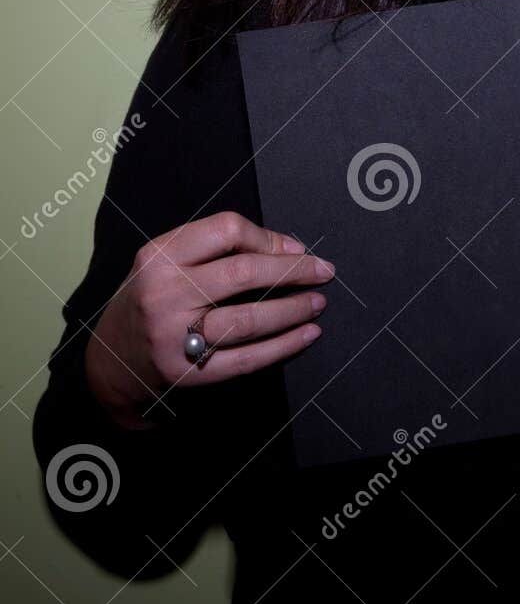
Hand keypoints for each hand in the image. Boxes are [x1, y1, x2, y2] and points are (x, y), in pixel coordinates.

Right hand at [85, 211, 334, 429]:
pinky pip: (247, 358)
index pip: (226, 230)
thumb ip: (215, 249)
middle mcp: (165, 292)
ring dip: (293, 309)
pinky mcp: (187, 372)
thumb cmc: (150, 300)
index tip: (296, 249)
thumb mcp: (167, 262)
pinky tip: (306, 335)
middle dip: (293, 271)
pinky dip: (284, 346)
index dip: (269, 238)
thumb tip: (287, 248)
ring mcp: (174, 335)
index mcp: (160, 255)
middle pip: (243, 273)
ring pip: (249, 318)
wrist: (112, 360)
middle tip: (324, 271)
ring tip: (317, 303)